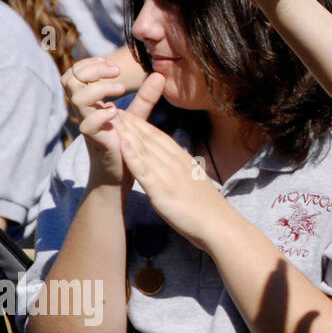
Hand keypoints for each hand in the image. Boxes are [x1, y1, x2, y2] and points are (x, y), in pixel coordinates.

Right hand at [62, 61, 165, 186]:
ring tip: (121, 90)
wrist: (121, 176)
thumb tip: (159, 74)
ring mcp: (89, 126)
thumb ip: (146, 97)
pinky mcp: (96, 141)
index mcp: (91, 103)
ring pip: (77, 98)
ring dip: (99, 89)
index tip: (110, 64)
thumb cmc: (125, 146)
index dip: (89, 64)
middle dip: (92, 70)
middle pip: (70, 80)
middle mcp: (85, 112)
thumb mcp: (136, 117)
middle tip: (117, 73)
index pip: (75, 74)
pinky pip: (87, 125)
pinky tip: (117, 113)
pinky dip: (101, 115)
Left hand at [115, 113, 230, 249]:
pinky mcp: (162, 191)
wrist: (219, 225)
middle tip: (110, 106)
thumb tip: (175, 164)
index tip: (126, 112)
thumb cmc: (208, 209)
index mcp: (183, 160)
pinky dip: (132, 156)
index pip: (158, 136)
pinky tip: (121, 144)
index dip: (141, 123)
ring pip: (144, 149)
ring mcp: (169, 175)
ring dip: (127, 132)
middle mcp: (175, 163)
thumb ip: (182, 170)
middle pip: (149, 138)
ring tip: (110, 117)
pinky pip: (144, 170)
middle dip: (129, 122)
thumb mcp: (194, 181)